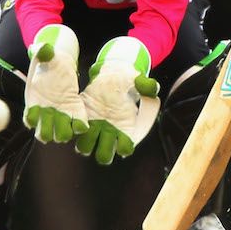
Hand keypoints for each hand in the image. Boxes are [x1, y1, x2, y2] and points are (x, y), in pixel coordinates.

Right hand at [23, 24, 88, 142]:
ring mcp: (60, 116)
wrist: (61, 65)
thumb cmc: (50, 63)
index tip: (44, 112)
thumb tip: (42, 47)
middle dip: (51, 133)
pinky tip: (83, 121)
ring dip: (65, 134)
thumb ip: (43, 52)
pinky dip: (80, 127)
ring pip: (59, 135)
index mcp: (34, 102)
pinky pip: (77, 127)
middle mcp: (45, 113)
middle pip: (44, 134)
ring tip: (72, 125)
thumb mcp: (46, 56)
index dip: (35, 121)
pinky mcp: (75, 114)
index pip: (30, 119)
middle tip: (61, 124)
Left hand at [75, 36, 160, 164]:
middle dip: (102, 152)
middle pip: (104, 155)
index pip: (126, 148)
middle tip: (100, 141)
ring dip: (85, 144)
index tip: (122, 138)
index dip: (124, 147)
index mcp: (126, 126)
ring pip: (87, 147)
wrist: (112, 75)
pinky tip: (78, 123)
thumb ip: (147, 86)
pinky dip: (75, 131)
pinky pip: (77, 132)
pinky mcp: (84, 118)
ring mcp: (96, 126)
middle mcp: (111, 131)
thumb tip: (154, 89)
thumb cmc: (128, 81)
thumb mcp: (139, 81)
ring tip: (86, 133)